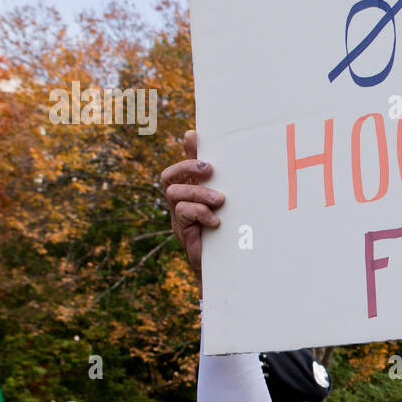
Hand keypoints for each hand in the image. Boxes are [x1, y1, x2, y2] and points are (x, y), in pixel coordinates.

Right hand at [160, 129, 223, 287]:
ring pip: (174, 193)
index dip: (185, 150)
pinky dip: (200, 213)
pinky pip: (182, 213)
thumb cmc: (232, 229)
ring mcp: (179, 215)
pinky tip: (216, 221)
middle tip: (209, 169)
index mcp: (193, 189)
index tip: (194, 136)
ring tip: (220, 200)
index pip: (183, 164)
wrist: (229, 264)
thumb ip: (230, 181)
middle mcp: (182, 200)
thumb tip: (232, 158)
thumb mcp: (233, 203)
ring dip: (198, 193)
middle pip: (169, 175)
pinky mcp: (182, 230)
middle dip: (187, 167)